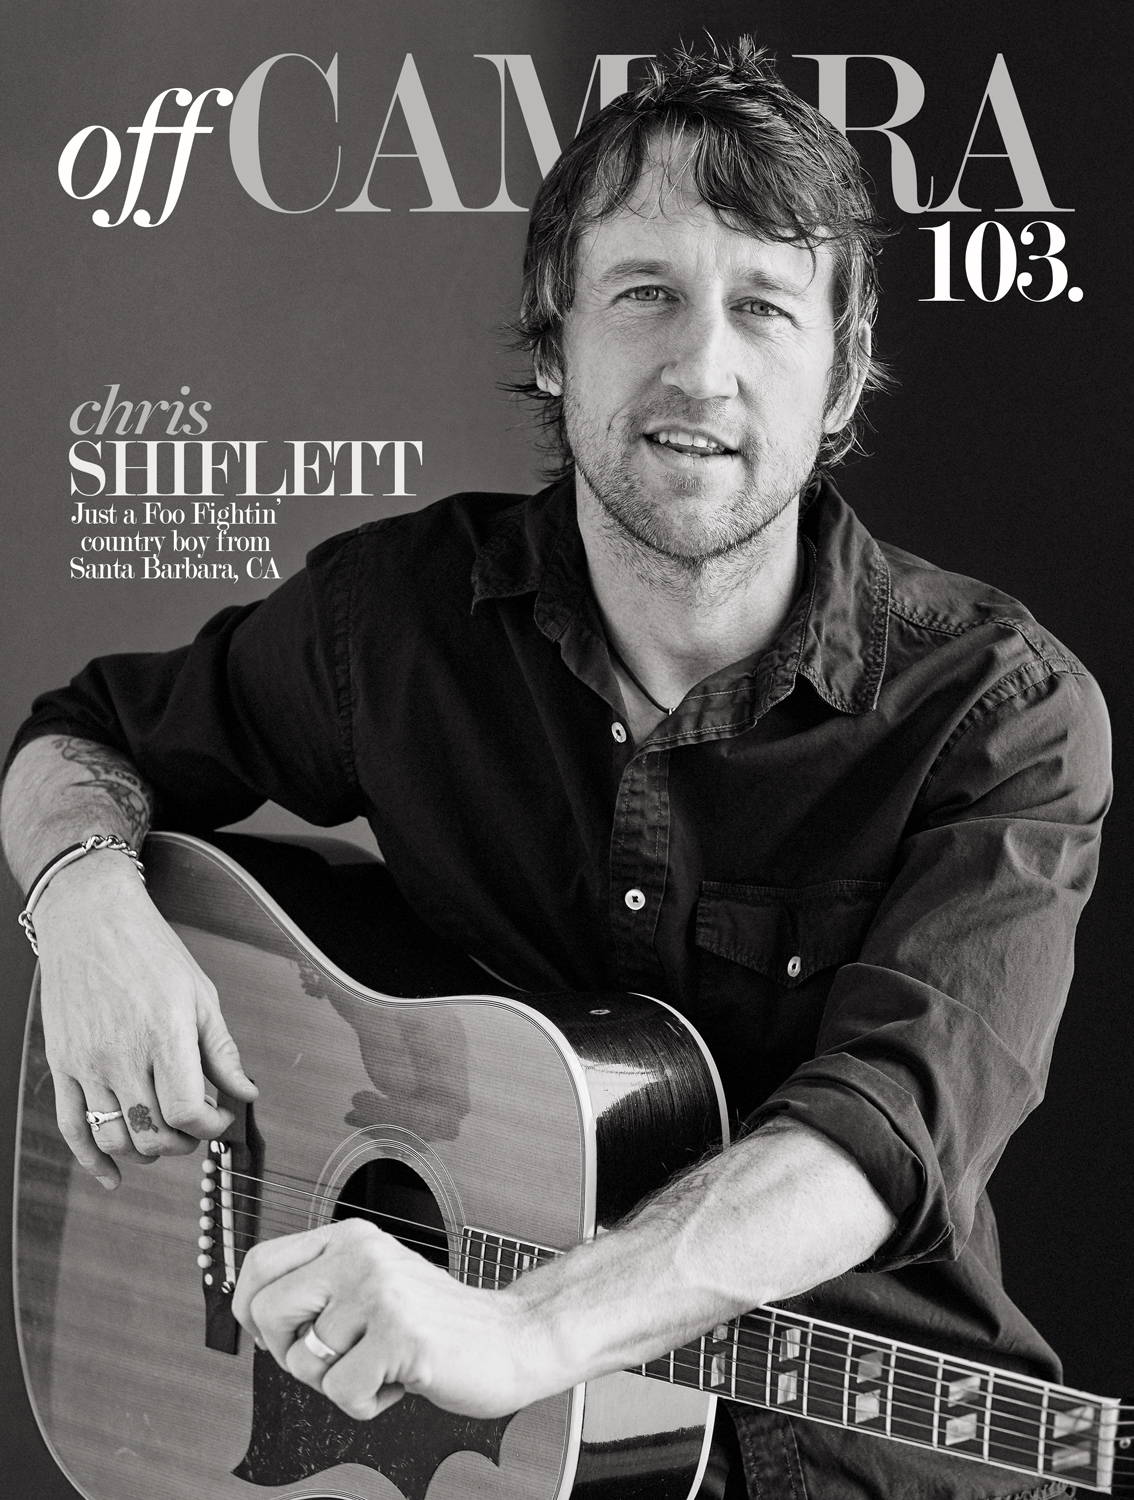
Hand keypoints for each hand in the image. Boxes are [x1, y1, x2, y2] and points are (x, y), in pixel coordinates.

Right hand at [33, 848, 256, 1188]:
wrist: (90, 919)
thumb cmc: (149, 950)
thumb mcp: (201, 995)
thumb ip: (222, 1052)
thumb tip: (247, 1094)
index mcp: (163, 1035)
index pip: (187, 1112)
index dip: (210, 1126)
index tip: (221, 1117)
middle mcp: (120, 1055)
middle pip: (152, 1133)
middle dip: (183, 1141)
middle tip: (196, 1125)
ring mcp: (86, 1063)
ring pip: (116, 1138)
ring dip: (146, 1151)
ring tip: (164, 1135)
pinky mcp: (62, 1065)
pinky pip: (72, 1128)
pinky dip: (92, 1160)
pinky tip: (112, 1174)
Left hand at [232, 1218, 545, 1420]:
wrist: (511, 1338)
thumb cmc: (438, 1322)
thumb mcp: (374, 1282)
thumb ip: (322, 1285)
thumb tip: (253, 1311)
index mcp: (350, 1237)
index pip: (260, 1264)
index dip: (251, 1310)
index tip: (276, 1335)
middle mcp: (360, 1254)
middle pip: (267, 1313)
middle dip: (290, 1353)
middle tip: (336, 1358)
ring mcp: (380, 1291)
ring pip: (304, 1361)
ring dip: (340, 1381)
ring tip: (382, 1362)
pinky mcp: (399, 1333)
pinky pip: (342, 1392)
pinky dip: (368, 1402)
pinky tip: (399, 1379)